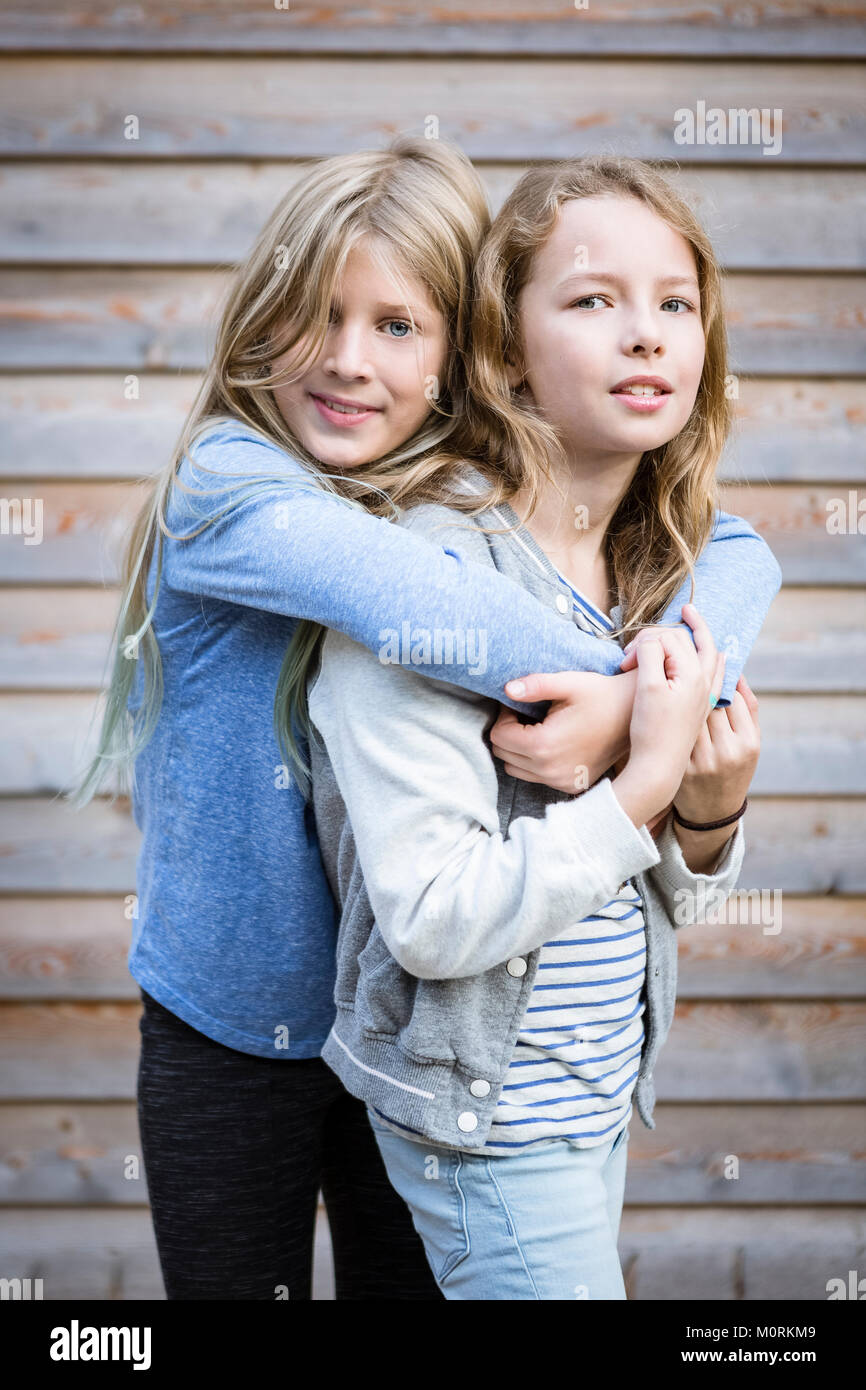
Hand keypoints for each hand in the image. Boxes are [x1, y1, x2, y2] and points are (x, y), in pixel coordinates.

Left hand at [490, 670, 634, 794]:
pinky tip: (555, 741)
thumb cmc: (602, 695)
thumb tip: (507, 690)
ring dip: (521, 748)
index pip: (498, 737)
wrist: (636, 716)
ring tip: (541, 727)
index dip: (505, 716)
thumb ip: (535, 685)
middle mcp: (550, 771)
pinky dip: (536, 761)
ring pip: (517, 768)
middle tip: (529, 714)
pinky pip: (537, 777)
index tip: (522, 703)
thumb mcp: (569, 683)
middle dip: (510, 732)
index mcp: (544, 746)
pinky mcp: (571, 786)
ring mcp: (561, 782)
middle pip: (504, 754)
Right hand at [612, 605, 723, 827]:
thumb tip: (650, 639)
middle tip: (635, 650)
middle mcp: (704, 682)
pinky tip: (718, 656)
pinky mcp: (700, 707)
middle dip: (660, 638)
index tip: (623, 663)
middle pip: (685, 642)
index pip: (667, 638)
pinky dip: (713, 659)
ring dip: (693, 637)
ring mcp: (704, 695)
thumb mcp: (646, 686)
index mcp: (693, 673)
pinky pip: (714, 674)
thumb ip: (650, 653)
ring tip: (691, 618)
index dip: (643, 643)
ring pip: (706, 654)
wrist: (658, 768)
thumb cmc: (651, 729)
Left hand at [672, 674, 759, 823]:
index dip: (719, 682)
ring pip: (689, 717)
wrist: (712, 811)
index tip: (709, 672)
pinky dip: (671, 718)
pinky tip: (667, 707)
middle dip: (698, 688)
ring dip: (682, 699)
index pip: (733, 699)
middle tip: (686, 673)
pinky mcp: (681, 767)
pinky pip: (676, 733)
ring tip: (675, 686)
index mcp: (748, 743)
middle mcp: (727, 752)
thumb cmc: (735, 768)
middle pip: (708, 705)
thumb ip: (748, 707)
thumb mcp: (751, 741)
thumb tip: (735, 671)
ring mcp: (702, 761)